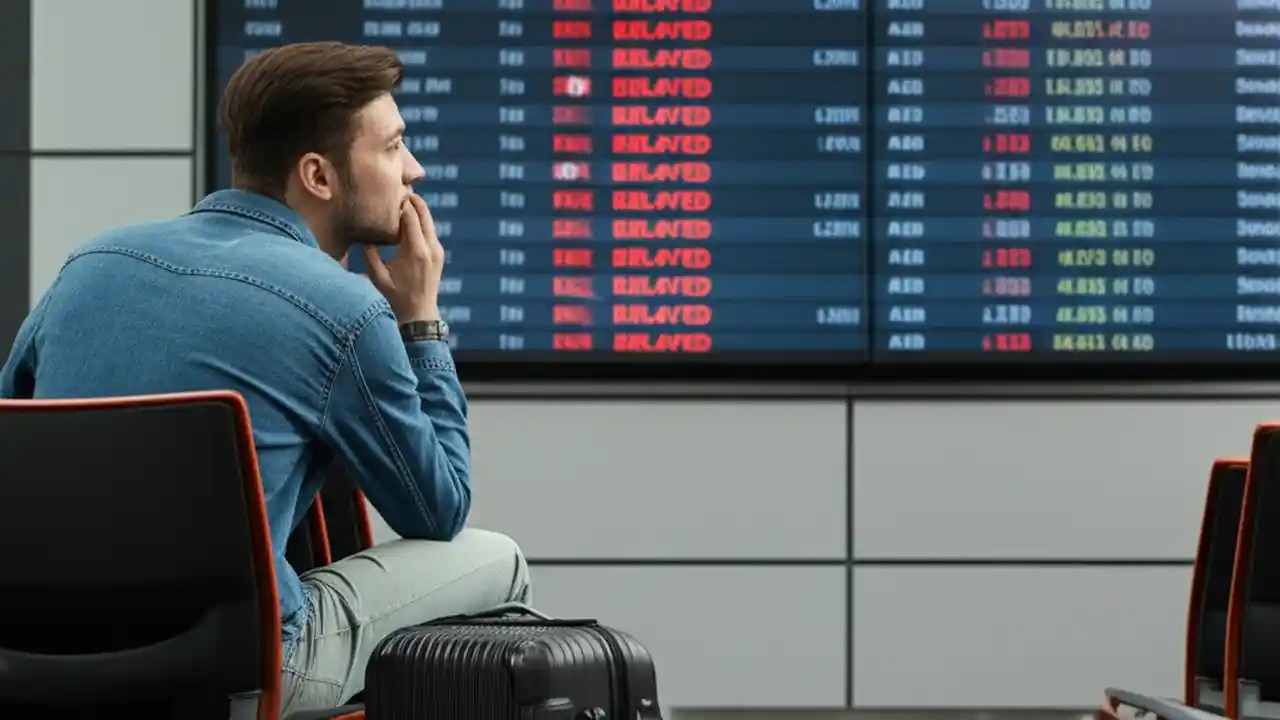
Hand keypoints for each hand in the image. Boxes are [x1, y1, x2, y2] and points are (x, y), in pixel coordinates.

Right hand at [363, 194, 443, 322]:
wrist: (419, 315)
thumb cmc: (396, 298)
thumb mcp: (377, 276)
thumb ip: (369, 253)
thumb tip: (363, 233)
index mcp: (415, 250)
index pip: (410, 216)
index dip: (400, 201)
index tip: (389, 191)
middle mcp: (430, 248)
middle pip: (424, 213)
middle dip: (412, 198)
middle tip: (398, 187)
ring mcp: (437, 251)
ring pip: (429, 220)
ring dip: (417, 208)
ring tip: (402, 198)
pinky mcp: (438, 254)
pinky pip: (430, 230)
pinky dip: (421, 220)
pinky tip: (408, 217)